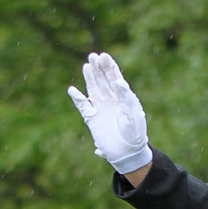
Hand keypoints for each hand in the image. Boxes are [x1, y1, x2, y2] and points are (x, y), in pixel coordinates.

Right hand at [67, 52, 151, 175]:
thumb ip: (126, 98)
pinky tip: (73, 90)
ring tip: (87, 66)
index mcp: (123, 97)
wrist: (127, 152)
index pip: (115, 77)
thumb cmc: (134, 133)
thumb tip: (119, 82)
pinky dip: (77, 98)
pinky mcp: (92, 119)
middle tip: (93, 56)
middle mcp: (111, 100)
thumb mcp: (133, 114)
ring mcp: (101, 108)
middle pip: (103, 80)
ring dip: (90, 77)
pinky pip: (83, 106)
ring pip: (93, 89)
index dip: (109, 66)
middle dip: (98, 68)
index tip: (104, 56)